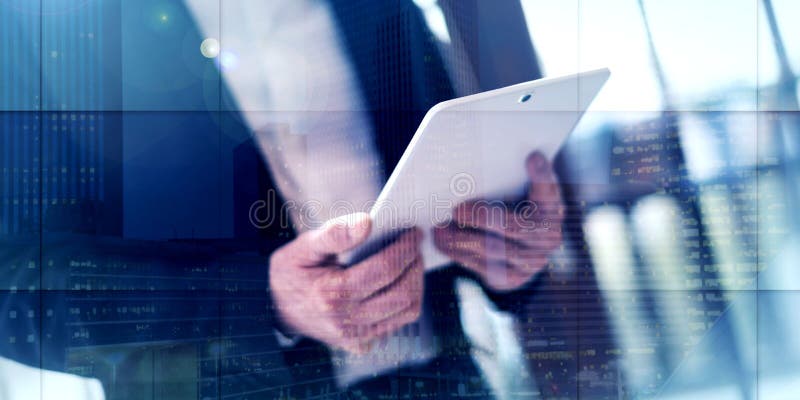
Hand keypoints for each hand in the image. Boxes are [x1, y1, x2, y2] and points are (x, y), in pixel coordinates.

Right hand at [269, 213, 423, 352]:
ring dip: (415, 284)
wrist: (274, 310)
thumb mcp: (302, 247)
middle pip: (402, 294)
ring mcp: (355, 336)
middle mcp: (346, 321)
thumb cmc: (291, 273)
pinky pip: (397, 323)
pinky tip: (398, 281)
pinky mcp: (361, 343)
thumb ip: (334, 234)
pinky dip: (405, 301)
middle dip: (415, 266)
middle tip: (416, 245)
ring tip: (411, 261)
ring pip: (407, 312)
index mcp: (331, 295)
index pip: (384, 271)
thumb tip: (368, 222)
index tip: (414, 232)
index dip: (404, 249)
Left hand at [433, 151, 563, 290]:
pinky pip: (485, 269)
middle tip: (456, 210)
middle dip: (483, 218)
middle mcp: (549, 237)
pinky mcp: (513, 279)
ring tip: (440, 229)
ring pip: (495, 251)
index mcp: (552, 207)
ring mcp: (533, 262)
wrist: (522, 241)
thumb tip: (525, 157)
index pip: (549, 189)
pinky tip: (443, 243)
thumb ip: (517, 174)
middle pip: (515, 227)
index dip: (542, 175)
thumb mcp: (521, 187)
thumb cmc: (514, 204)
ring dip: (462, 240)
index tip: (532, 157)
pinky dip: (461, 255)